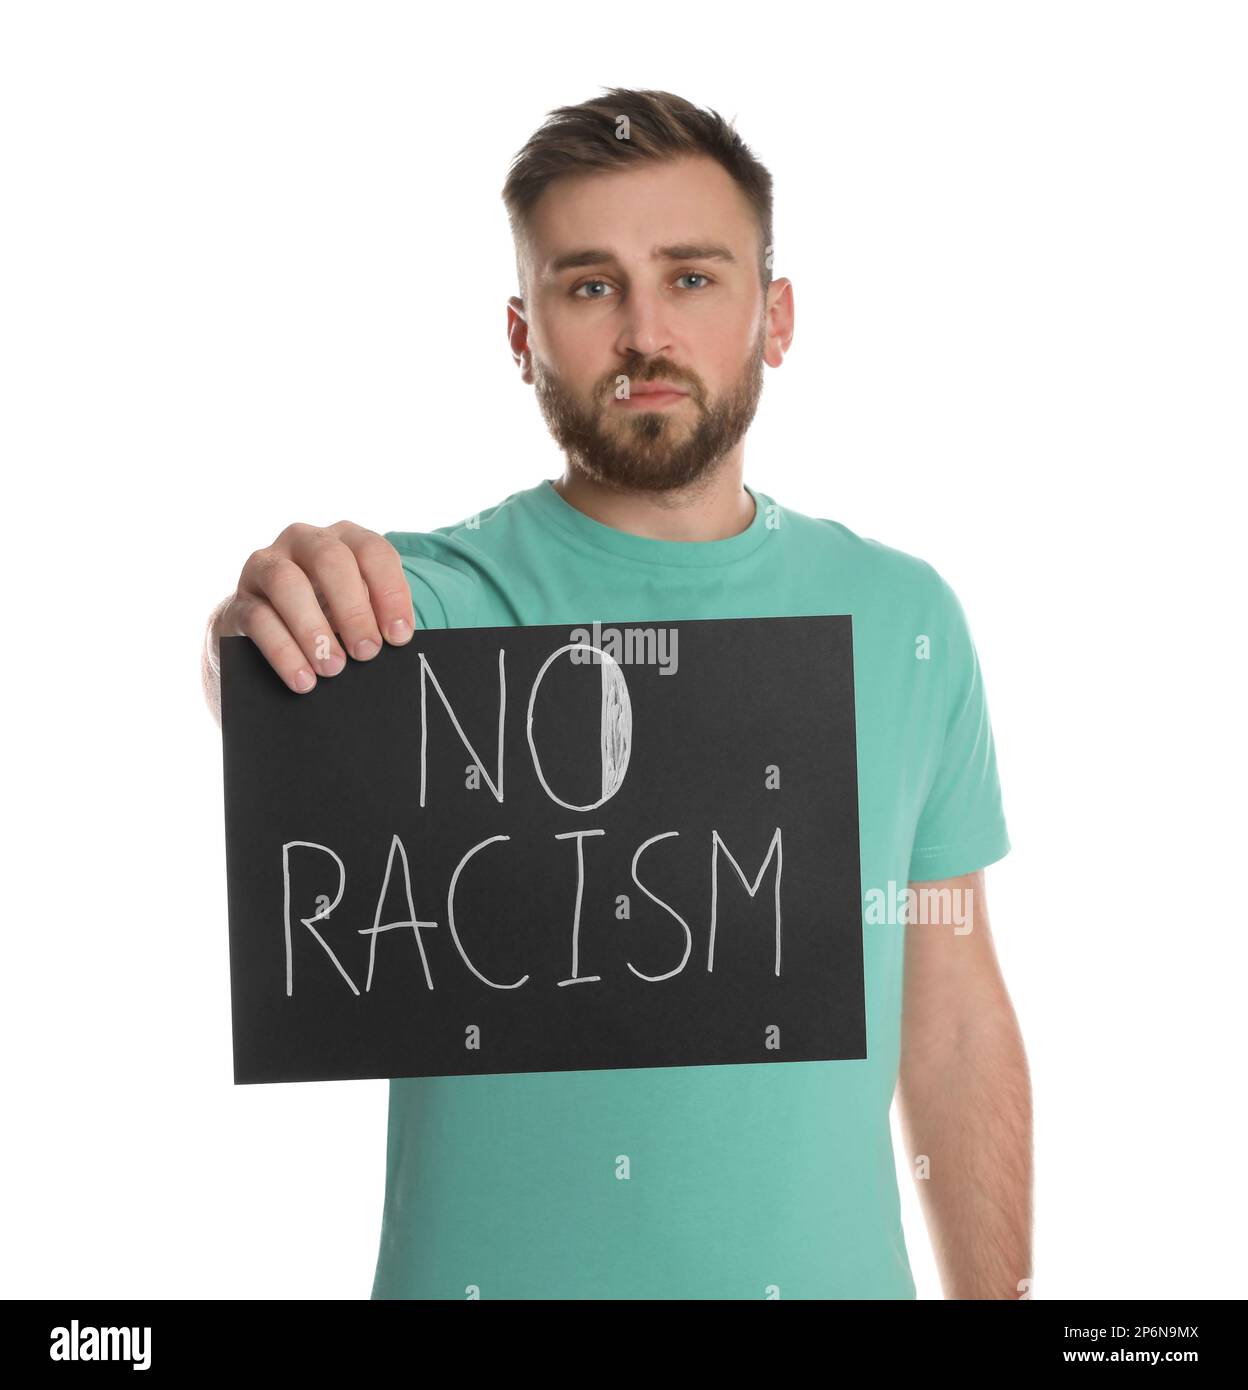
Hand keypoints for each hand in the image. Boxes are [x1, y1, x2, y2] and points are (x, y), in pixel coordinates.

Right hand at [215, 521, 413, 692]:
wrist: (269, 631)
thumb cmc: (331, 616)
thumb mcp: (358, 609)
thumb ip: (377, 617)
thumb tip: (398, 642)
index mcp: (343, 538)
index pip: (373, 551)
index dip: (390, 592)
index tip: (399, 636)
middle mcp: (302, 541)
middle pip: (330, 558)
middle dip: (353, 609)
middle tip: (367, 652)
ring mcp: (266, 566)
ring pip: (287, 582)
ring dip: (313, 629)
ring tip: (333, 667)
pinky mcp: (239, 601)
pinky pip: (258, 619)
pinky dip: (283, 651)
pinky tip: (303, 678)